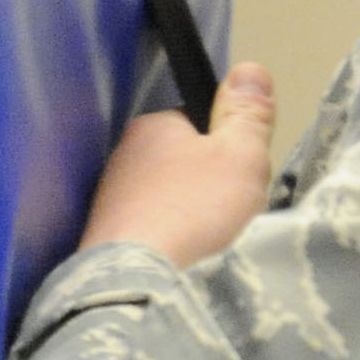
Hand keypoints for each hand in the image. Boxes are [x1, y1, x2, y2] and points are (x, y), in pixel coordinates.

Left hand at [76, 61, 276, 266]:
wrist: (141, 287)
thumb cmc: (194, 214)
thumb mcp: (240, 154)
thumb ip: (248, 113)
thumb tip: (249, 71)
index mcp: (152, 128)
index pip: (198, 124)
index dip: (229, 147)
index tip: (244, 174)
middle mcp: (123, 161)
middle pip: (185, 168)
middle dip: (212, 191)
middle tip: (232, 216)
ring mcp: (111, 207)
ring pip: (170, 208)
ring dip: (193, 225)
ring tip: (210, 248)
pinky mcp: (109, 248)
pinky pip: (154, 241)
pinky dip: (174, 252)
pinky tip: (186, 266)